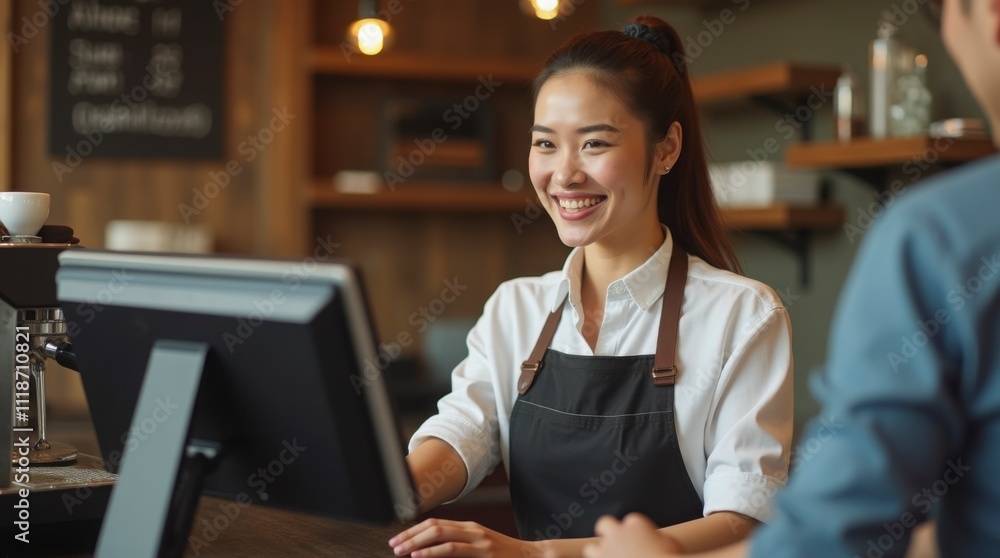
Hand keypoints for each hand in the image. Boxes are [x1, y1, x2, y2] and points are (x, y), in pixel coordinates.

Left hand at [389, 518, 538, 556]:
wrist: (532, 557)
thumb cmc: (504, 557)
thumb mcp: (479, 549)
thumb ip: (458, 547)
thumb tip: (431, 553)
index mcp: (468, 527)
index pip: (434, 523)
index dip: (413, 530)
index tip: (398, 539)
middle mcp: (471, 529)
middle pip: (433, 525)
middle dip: (410, 535)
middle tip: (394, 545)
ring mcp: (478, 539)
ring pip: (440, 533)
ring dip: (416, 543)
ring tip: (402, 551)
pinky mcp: (483, 551)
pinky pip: (453, 549)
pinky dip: (433, 552)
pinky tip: (421, 556)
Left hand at [582, 514, 681, 557]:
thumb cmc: (670, 557)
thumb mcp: (672, 544)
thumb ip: (660, 539)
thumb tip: (658, 541)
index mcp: (636, 523)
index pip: (631, 522)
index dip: (636, 533)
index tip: (640, 543)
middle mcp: (618, 533)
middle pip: (604, 524)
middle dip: (608, 533)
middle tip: (617, 545)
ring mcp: (607, 551)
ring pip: (591, 548)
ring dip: (599, 554)